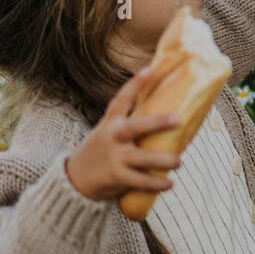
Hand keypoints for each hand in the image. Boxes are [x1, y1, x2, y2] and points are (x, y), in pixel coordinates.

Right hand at [65, 66, 183, 201]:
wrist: (75, 178)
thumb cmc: (103, 149)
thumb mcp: (109, 131)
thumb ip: (131, 122)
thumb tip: (168, 111)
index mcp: (111, 123)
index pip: (121, 100)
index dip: (135, 84)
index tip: (150, 70)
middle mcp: (113, 137)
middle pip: (136, 127)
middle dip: (157, 123)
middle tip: (178, 119)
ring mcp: (115, 157)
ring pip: (142, 158)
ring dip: (163, 160)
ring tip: (179, 162)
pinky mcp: (116, 177)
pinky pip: (140, 181)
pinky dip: (156, 183)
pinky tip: (170, 184)